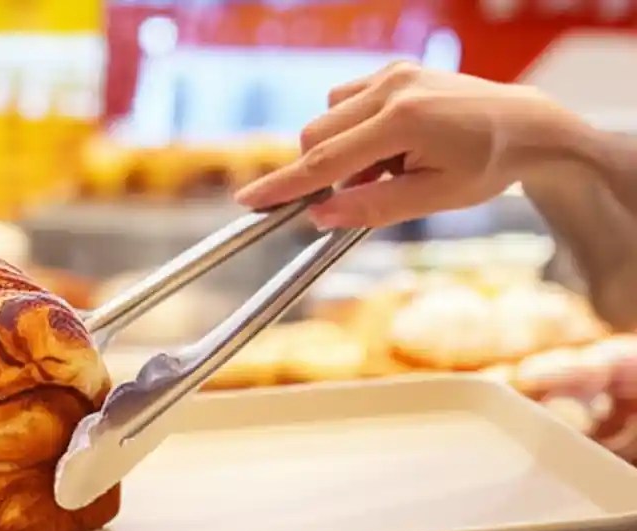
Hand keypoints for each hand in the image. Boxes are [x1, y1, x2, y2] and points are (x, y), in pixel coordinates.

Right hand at [235, 62, 587, 228]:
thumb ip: (373, 208)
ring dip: (340, 150)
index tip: (248, 201)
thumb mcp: (434, 199)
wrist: (526, 125)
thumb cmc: (487, 165)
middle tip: (362, 192)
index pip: (326, 162)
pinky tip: (388, 143)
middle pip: (316, 136)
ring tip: (388, 166)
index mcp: (404, 122)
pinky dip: (353, 129)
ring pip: (327, 117)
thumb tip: (319, 216)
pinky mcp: (392, 70)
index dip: (284, 186)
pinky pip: (345, 102)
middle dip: (322, 170)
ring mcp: (391, 74)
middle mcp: (392, 88)